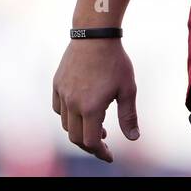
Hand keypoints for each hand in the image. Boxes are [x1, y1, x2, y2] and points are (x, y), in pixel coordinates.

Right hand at [52, 38, 138, 162]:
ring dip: (80, 131)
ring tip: (97, 126)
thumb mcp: (128, 89)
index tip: (109, 156)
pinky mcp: (56, 84)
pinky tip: (81, 111)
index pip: (91, 142)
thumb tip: (134, 138)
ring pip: (66, 124)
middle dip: (90, 145)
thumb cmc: (115, 61)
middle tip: (103, 144)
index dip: (100, 153)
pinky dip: (68, 117)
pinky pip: (59, 109)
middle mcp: (73, 104)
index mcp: (91, 108)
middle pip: (76, 138)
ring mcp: (62, 94)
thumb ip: (128, 116)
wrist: (95, 35)